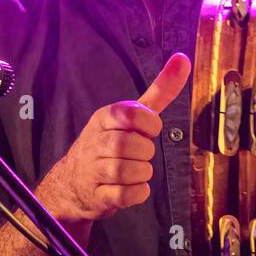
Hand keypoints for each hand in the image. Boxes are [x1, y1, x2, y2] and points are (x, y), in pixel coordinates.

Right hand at [37, 52, 190, 222]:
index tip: (147, 131)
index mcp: (104, 118)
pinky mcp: (96, 196)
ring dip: (142, 173)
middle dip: (145, 151)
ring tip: (136, 170)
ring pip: (128, 171)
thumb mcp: (130, 115)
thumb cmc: (109, 143)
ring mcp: (93, 170)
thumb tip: (182, 60)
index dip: (149, 124)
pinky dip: (137, 193)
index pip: (132, 114)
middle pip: (130, 145)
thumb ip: (158, 91)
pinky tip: (132, 187)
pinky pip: (125, 195)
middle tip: (140, 153)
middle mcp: (94, 142)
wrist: (72, 183)